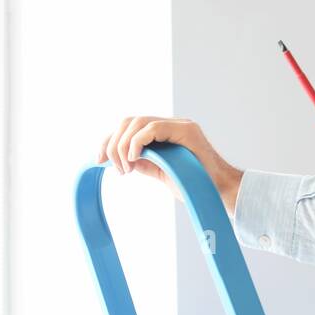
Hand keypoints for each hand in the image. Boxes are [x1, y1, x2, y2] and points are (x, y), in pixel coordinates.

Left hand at [96, 116, 243, 216]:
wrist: (216, 193)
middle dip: (113, 143)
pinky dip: (138, 142)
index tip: (98, 160)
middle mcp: (172, 124)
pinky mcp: (187, 130)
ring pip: (138, 122)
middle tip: (117, 169)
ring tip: (126, 168)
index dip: (110, 140)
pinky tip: (135, 158)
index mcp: (165, 133)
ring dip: (124, 145)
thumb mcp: (161, 172)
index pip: (130, 127)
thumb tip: (122, 158)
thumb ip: (145, 161)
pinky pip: (153, 127)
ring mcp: (180, 125)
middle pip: (130, 121)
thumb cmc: (194, 185)